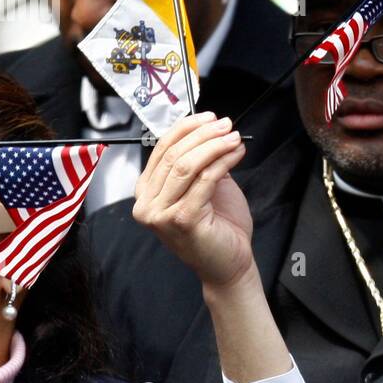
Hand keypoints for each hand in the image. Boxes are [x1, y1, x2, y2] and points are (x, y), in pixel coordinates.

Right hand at [132, 113, 253, 289]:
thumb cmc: (217, 228)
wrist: (228, 265)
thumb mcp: (204, 186)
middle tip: (227, 125)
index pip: (161, 149)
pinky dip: (223, 162)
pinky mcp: (182, 221)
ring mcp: (161, 215)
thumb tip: (211, 129)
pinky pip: (204, 180)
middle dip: (203, 134)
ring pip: (187, 165)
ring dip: (214, 145)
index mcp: (146, 193)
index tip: (210, 117)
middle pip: (173, 155)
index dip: (186, 128)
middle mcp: (146, 204)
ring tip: (234, 137)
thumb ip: (199, 162)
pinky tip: (237, 154)